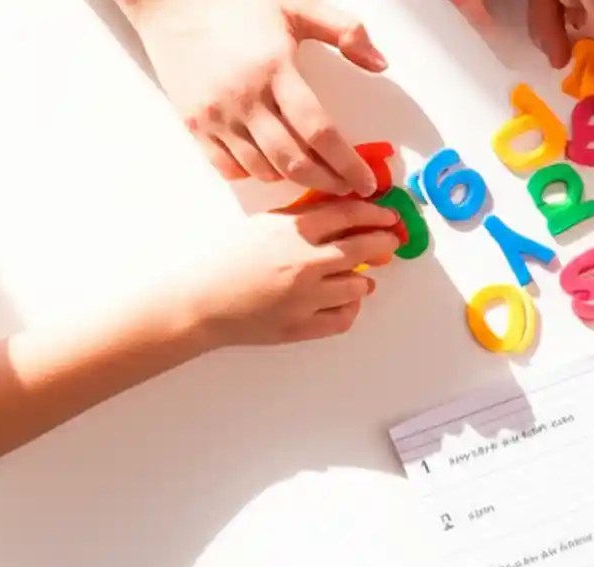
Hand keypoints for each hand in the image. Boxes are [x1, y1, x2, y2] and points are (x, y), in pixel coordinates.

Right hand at [125, 0, 385, 195]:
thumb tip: (381, 64)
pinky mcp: (194, 123)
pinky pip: (228, 167)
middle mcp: (245, 98)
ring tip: (314, 176)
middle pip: (294, 160)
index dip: (347, 163)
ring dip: (293, 180)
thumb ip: (345, 31)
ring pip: (263, 169)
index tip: (366, 182)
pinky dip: (254, 174)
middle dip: (327, 181)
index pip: (319, 130)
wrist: (170, 1)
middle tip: (346, 188)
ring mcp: (216, 115)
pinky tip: (270, 167)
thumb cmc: (236, 3)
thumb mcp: (296, 6)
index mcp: (275, 69)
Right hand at [183, 200, 401, 347]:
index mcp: (293, 231)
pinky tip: (343, 301)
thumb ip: (303, 219)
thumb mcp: (264, 225)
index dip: (376, 214)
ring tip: (359, 279)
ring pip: (359, 286)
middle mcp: (305, 262)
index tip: (389, 216)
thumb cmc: (228, 260)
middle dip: (384, 242)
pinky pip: (344, 318)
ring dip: (363, 280)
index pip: (349, 215)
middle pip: (364, 248)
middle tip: (391, 242)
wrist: (202, 302)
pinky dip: (349, 308)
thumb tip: (344, 216)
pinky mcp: (303, 325)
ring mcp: (306, 297)